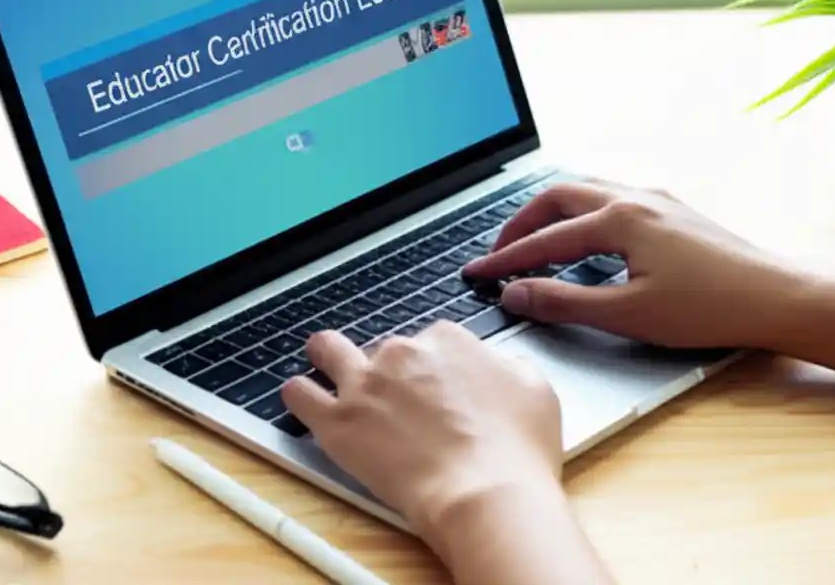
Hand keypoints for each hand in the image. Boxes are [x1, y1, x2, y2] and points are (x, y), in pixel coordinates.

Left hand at [280, 323, 562, 535]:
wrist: (485, 494)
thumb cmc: (515, 451)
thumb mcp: (535, 388)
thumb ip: (506, 365)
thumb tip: (494, 365)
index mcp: (448, 339)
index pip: (428, 341)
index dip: (430, 367)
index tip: (434, 389)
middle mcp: (402, 352)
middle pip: (383, 350)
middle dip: (387, 371)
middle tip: (397, 404)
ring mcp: (365, 385)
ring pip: (327, 351)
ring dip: (327, 358)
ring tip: (327, 372)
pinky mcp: (338, 423)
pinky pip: (299, 394)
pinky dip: (300, 395)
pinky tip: (305, 401)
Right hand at [463, 181, 808, 348]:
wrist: (780, 299)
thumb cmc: (710, 309)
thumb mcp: (627, 314)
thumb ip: (564, 303)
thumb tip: (516, 294)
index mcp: (619, 219)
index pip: (544, 240)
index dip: (505, 260)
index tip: (476, 273)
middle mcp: (635, 199)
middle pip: (559, 197)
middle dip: (522, 223)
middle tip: (500, 252)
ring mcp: (658, 201)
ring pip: (587, 193)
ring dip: (552, 214)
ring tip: (534, 243)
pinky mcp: (675, 213)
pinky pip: (612, 200)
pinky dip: (583, 215)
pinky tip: (587, 241)